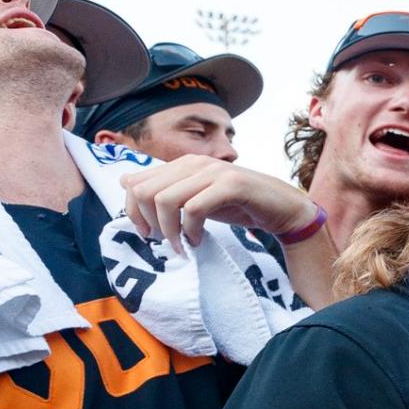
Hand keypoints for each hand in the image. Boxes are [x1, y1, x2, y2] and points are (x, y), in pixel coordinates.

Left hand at [120, 155, 316, 252]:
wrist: (282, 209)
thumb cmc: (239, 205)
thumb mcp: (197, 197)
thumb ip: (166, 189)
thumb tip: (125, 181)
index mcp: (183, 164)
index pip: (136, 183)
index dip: (134, 212)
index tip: (148, 234)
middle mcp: (195, 162)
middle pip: (146, 191)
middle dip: (149, 223)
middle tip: (164, 242)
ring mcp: (213, 172)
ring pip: (166, 199)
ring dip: (169, 230)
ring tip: (182, 245)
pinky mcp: (231, 185)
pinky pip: (194, 208)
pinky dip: (191, 230)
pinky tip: (199, 240)